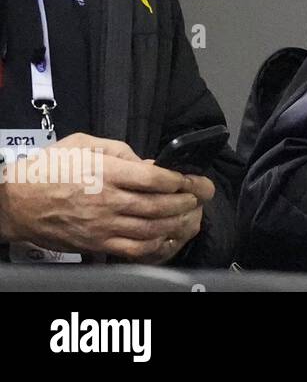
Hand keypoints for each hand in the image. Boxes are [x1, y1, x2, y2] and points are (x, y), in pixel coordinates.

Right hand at [0, 133, 203, 261]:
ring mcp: (103, 225)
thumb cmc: (49, 169)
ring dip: (178, 223)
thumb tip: (150, 163)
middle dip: (188, 201)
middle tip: (201, 197)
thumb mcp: (83, 144)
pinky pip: (135, 249)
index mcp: (106, 172)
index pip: (156, 178)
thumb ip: (120, 150)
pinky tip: (168, 237)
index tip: (196, 180)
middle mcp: (108, 201)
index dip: (183, 180)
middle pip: (160, 205)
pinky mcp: (97, 243)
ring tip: (191, 215)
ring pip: (152, 228)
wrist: (16, 202)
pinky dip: (157, 245)